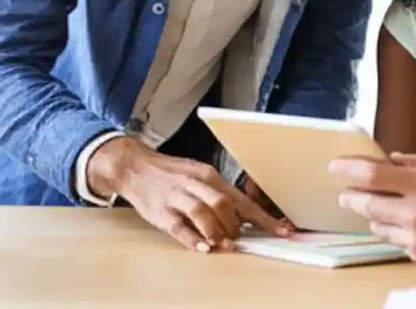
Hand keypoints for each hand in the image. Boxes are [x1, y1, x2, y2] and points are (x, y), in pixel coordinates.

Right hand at [87, 136, 290, 251]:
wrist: (135, 166)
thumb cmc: (171, 174)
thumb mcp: (199, 178)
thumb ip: (220, 196)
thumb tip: (244, 218)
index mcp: (210, 176)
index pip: (242, 199)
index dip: (263, 218)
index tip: (281, 230)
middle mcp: (195, 184)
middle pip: (224, 204)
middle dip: (236, 225)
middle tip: (238, 238)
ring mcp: (177, 197)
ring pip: (203, 212)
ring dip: (217, 231)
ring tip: (224, 244)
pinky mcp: (161, 212)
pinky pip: (179, 227)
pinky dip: (193, 239)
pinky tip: (204, 248)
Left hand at [328, 153, 415, 267]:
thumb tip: (388, 160)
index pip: (373, 177)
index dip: (349, 170)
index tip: (334, 166)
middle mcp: (414, 214)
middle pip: (366, 205)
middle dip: (352, 197)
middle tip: (347, 192)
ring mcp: (415, 238)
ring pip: (377, 226)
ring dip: (374, 216)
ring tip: (383, 207)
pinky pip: (394, 241)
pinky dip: (393, 230)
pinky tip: (405, 223)